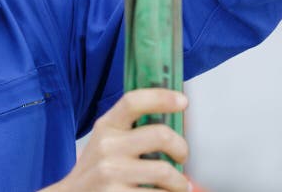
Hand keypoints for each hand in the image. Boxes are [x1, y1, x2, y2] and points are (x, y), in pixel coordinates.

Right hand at [42, 89, 189, 191]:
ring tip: (176, 186)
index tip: (182, 101)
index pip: (132, 102)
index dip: (160, 97)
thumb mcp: (106, 142)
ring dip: (179, 182)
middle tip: (180, 158)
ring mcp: (111, 172)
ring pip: (165, 170)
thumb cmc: (98, 170)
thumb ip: (130, 130)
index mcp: (106, 126)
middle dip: (181, 148)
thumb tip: (170, 121)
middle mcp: (106, 146)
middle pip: (160, 135)